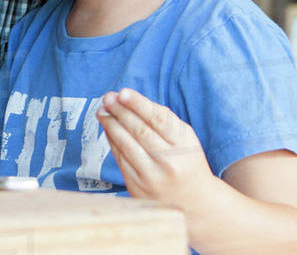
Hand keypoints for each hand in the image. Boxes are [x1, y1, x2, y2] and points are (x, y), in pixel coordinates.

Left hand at [97, 87, 215, 210]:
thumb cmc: (186, 162)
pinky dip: (112, 141)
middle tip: (107, 97)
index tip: (123, 92)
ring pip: (126, 144)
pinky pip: (120, 159)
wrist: (195, 203)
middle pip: (139, 131)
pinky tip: (107, 129)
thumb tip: (131, 100)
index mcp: (184, 146)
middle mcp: (169, 162)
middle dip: (120, 111)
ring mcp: (152, 177)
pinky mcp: (138, 187)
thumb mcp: (186, 139)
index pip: (159, 120)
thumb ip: (163, 119)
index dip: (139, 104)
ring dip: (111, 124)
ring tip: (102, 111)